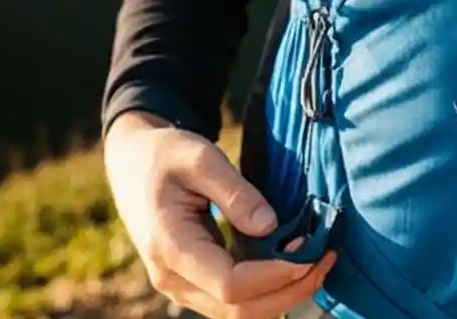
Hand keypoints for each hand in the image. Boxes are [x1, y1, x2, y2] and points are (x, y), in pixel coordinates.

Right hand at [105, 112, 335, 318]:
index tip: (310, 252)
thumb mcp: (200, 157)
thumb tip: (271, 226)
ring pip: (239, 313)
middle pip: (238, 311)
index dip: (274, 276)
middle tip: (325, 259)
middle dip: (288, 291)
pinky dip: (267, 288)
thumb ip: (236, 192)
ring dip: (282, 294)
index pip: (229, 285)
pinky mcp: (194, 281)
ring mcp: (181, 285)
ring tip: (317, 260)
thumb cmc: (164, 154)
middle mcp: (172, 277)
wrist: (131, 162)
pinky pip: (234, 300)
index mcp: (169, 246)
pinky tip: (293, 261)